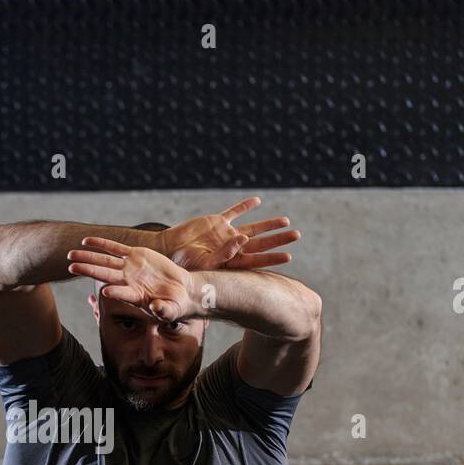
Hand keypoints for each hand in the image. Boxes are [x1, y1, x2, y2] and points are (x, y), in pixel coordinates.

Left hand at [67, 237, 199, 322]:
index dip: (115, 291)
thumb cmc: (174, 305)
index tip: (105, 290)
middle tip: (71, 267)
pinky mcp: (136, 255)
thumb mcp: (172, 310)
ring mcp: (130, 267)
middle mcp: (128, 281)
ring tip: (71, 254)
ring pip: (105, 260)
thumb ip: (163, 310)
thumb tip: (155, 308)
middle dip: (88, 270)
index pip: (123, 293)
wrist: (181, 291)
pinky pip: (115, 248)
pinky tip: (86, 241)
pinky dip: (101, 243)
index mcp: (136, 296)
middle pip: (105, 275)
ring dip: (88, 257)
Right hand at [159, 196, 301, 271]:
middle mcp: (231, 248)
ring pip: (252, 227)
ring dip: (268, 225)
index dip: (272, 258)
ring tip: (286, 221)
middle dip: (278, 239)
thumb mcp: (203, 262)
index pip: (256, 259)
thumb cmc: (183, 263)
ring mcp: (225, 234)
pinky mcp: (215, 222)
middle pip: (260, 243)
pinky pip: (233, 212)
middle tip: (297, 235)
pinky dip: (244, 206)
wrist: (167, 250)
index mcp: (230, 261)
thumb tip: (244, 241)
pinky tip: (257, 201)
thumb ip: (223, 254)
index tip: (288, 256)